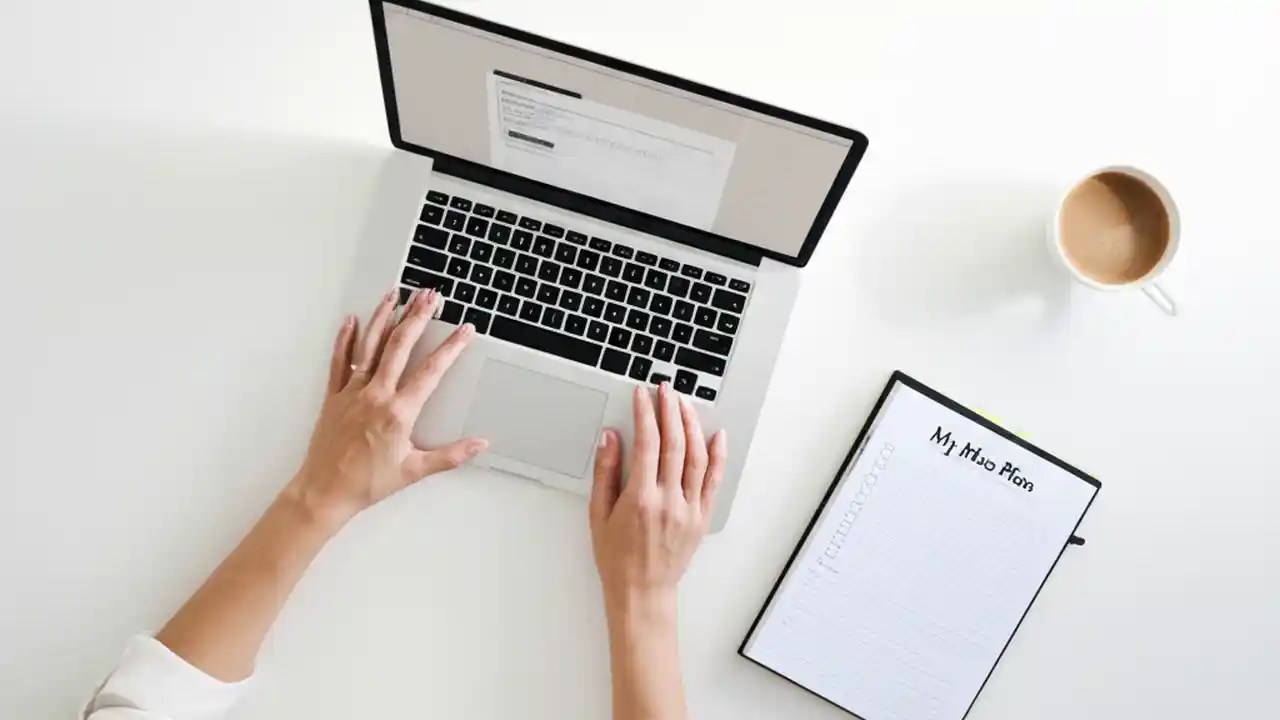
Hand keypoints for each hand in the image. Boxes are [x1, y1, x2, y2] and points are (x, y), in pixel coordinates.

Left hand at [285, 288, 487, 529]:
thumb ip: (450, 456)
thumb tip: (479, 444)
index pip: (431, 371)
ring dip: (383, 317)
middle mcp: (375, 395)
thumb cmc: (367, 483)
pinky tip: (351, 320)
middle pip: (399, 346)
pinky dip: (345, 339)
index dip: (451, 348)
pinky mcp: (333, 396)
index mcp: (398, 412)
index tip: (464, 331)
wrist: (324, 492)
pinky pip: (339, 361)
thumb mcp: (414, 470)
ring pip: (369, 346)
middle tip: (430, 296)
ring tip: (394, 295)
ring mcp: (352, 392)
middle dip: (417, 317)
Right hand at [590, 383, 726, 612]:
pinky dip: (717, 455)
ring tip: (684, 403)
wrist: (642, 592)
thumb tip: (610, 437)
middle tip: (665, 389)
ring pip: (696, 456)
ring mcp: (689, 509)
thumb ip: (605, 472)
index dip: (645, 413)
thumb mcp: (598, 515)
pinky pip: (713, 480)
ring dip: (691, 425)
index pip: (647, 443)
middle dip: (670, 410)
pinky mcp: (702, 517)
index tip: (641, 394)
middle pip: (675, 443)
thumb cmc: (616, 557)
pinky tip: (716, 435)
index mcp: (640, 499)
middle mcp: (668, 501)